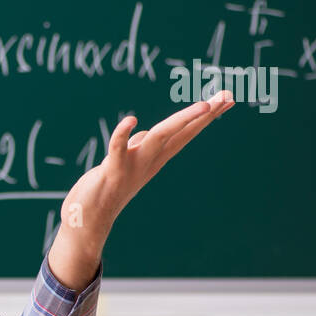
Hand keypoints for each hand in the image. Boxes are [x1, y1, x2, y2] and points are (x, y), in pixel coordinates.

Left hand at [58, 90, 235, 253]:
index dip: (204, 117)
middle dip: (204, 114)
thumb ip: (134, 148)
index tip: (226, 99)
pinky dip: (123, 134)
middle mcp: (149, 160)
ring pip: (159, 136)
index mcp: (154, 158)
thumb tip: (140, 134)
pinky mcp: (111, 171)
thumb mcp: (124, 163)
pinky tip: (129, 119)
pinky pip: (117, 148)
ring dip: (181, 120)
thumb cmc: (105, 190)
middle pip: (180, 132)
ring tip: (204, 105)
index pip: (184, 133)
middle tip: (227, 95)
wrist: (89, 220)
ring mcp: (132, 166)